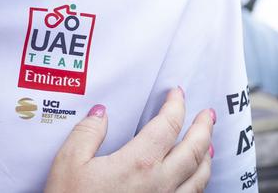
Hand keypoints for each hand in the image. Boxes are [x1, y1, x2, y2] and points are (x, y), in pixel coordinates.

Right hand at [45, 87, 213, 192]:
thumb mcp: (68, 163)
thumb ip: (87, 133)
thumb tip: (100, 113)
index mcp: (138, 163)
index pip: (167, 126)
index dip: (176, 106)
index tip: (177, 94)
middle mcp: (159, 183)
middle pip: (194, 150)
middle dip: (203, 128)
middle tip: (208, 115)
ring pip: (200, 177)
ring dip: (207, 156)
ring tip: (209, 145)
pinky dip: (200, 183)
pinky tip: (195, 180)